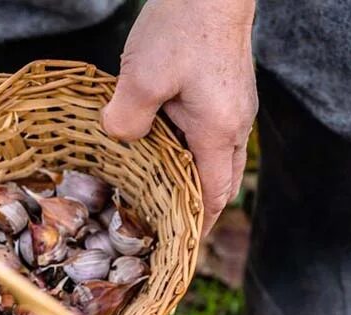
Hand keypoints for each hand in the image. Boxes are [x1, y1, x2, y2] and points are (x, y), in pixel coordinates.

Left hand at [102, 0, 256, 235]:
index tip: (175, 249)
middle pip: (218, 183)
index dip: (195, 227)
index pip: (211, 197)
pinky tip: (158, 146)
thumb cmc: (183, 29)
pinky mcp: (223, 89)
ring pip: (213, 158)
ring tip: (156, 194)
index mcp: (217, 133)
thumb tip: (117, 139)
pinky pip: (208, 133)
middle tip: (164, 228)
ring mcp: (232, 105)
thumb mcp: (142, 80)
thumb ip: (126, 120)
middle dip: (196, 210)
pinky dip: (187, 151)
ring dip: (190, 178)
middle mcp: (233, 125)